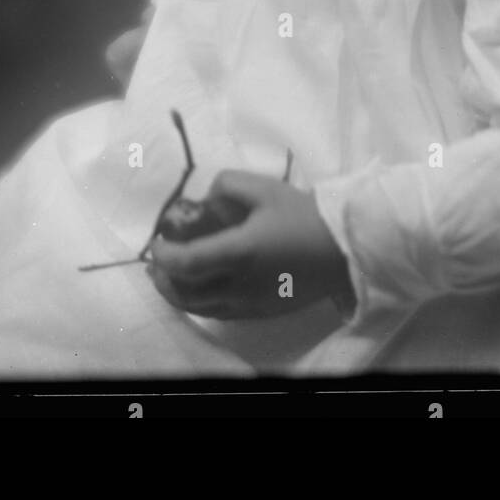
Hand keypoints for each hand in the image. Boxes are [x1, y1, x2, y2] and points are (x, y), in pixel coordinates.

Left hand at [147, 169, 355, 319]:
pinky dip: (201, 302)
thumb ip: (226, 185)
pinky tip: (202, 286)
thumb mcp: (264, 187)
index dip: (163, 256)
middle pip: (186, 294)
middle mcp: (240, 286)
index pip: (186, 264)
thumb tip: (205, 200)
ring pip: (200, 308)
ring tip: (170, 276)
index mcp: (239, 253)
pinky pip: (220, 313)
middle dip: (163, 279)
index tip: (157, 242)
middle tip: (155, 261)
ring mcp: (251, 304)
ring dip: (178, 294)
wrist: (344, 248)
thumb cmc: (303, 215)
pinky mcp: (262, 312)